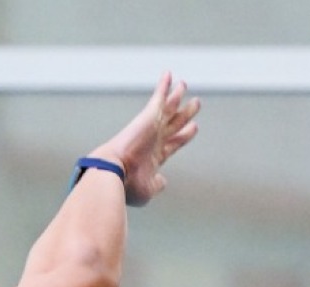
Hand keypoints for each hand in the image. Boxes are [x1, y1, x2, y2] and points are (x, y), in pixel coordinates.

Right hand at [90, 72, 201, 205]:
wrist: (114, 173)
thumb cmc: (128, 186)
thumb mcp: (149, 189)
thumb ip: (158, 184)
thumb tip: (163, 181)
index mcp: (155, 156)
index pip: (174, 142)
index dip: (185, 134)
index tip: (194, 127)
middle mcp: (155, 139)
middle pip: (175, 123)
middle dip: (185, 114)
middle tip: (196, 103)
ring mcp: (152, 127)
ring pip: (169, 108)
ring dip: (177, 96)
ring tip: (184, 84)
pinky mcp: (148, 117)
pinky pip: (159, 98)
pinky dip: (164, 86)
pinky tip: (169, 75)